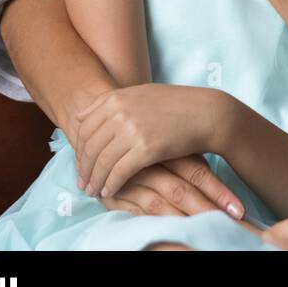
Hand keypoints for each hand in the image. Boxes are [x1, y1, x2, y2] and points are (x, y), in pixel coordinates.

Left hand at [74, 83, 227, 198]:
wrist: (207, 113)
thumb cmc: (176, 104)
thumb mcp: (141, 94)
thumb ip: (111, 102)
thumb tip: (80, 115)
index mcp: (116, 98)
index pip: (84, 128)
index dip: (79, 149)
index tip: (81, 163)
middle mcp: (120, 112)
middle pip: (90, 147)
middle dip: (84, 168)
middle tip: (82, 183)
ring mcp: (132, 130)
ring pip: (102, 162)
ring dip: (94, 180)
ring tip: (92, 191)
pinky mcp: (146, 149)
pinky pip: (119, 172)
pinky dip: (111, 185)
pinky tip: (109, 192)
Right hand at [96, 155, 244, 221]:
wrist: (103, 137)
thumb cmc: (150, 146)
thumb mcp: (175, 149)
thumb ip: (195, 163)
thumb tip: (226, 186)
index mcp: (170, 151)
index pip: (198, 174)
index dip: (219, 193)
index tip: (239, 211)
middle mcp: (151, 165)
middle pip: (180, 191)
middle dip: (205, 211)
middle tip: (228, 226)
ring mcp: (132, 182)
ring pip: (159, 206)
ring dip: (182, 221)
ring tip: (205, 233)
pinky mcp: (116, 198)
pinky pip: (138, 215)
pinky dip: (155, 225)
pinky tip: (173, 233)